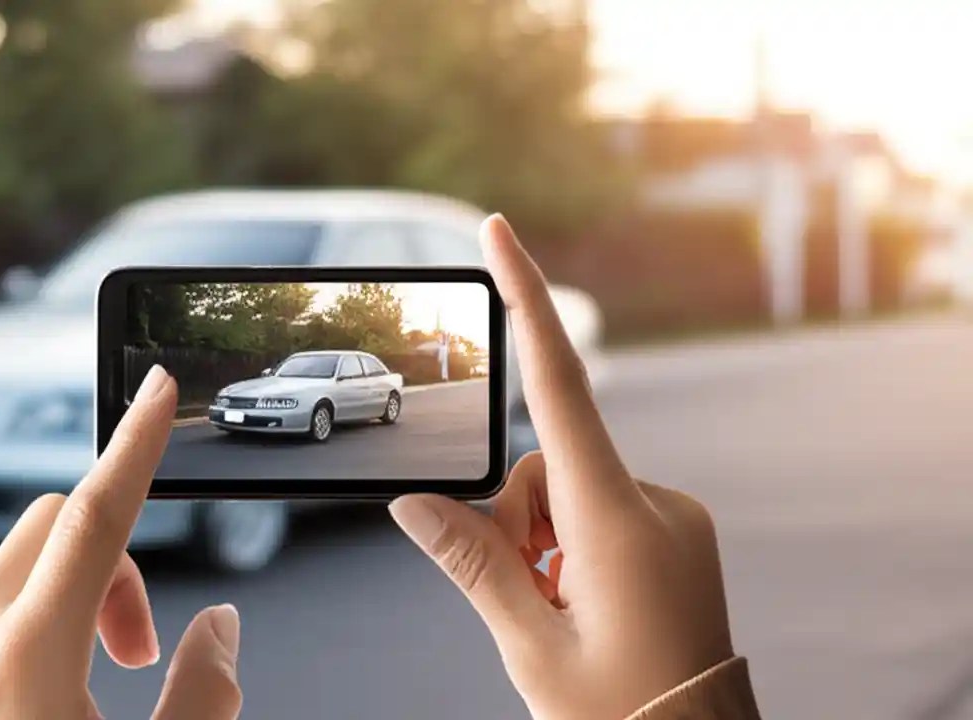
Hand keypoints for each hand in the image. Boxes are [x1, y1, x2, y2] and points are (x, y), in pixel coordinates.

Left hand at [0, 366, 243, 719]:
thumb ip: (201, 696)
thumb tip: (217, 627)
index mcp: (23, 660)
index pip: (94, 517)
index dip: (135, 445)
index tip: (153, 389)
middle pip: (58, 524)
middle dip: (115, 565)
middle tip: (134, 649)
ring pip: (24, 564)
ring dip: (74, 601)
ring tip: (85, 692)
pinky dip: (31, 627)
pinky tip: (37, 700)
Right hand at [390, 215, 734, 719]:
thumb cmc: (621, 717)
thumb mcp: (529, 645)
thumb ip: (468, 561)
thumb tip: (410, 503)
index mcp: (617, 522)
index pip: (560, 387)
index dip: (527, 300)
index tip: (499, 230)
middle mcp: (654, 503)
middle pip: (544, 463)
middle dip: (509, 516)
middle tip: (526, 599)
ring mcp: (670, 518)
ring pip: (566, 493)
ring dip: (538, 541)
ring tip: (556, 614)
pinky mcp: (673, 534)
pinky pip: (598, 513)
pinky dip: (568, 547)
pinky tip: (581, 605)